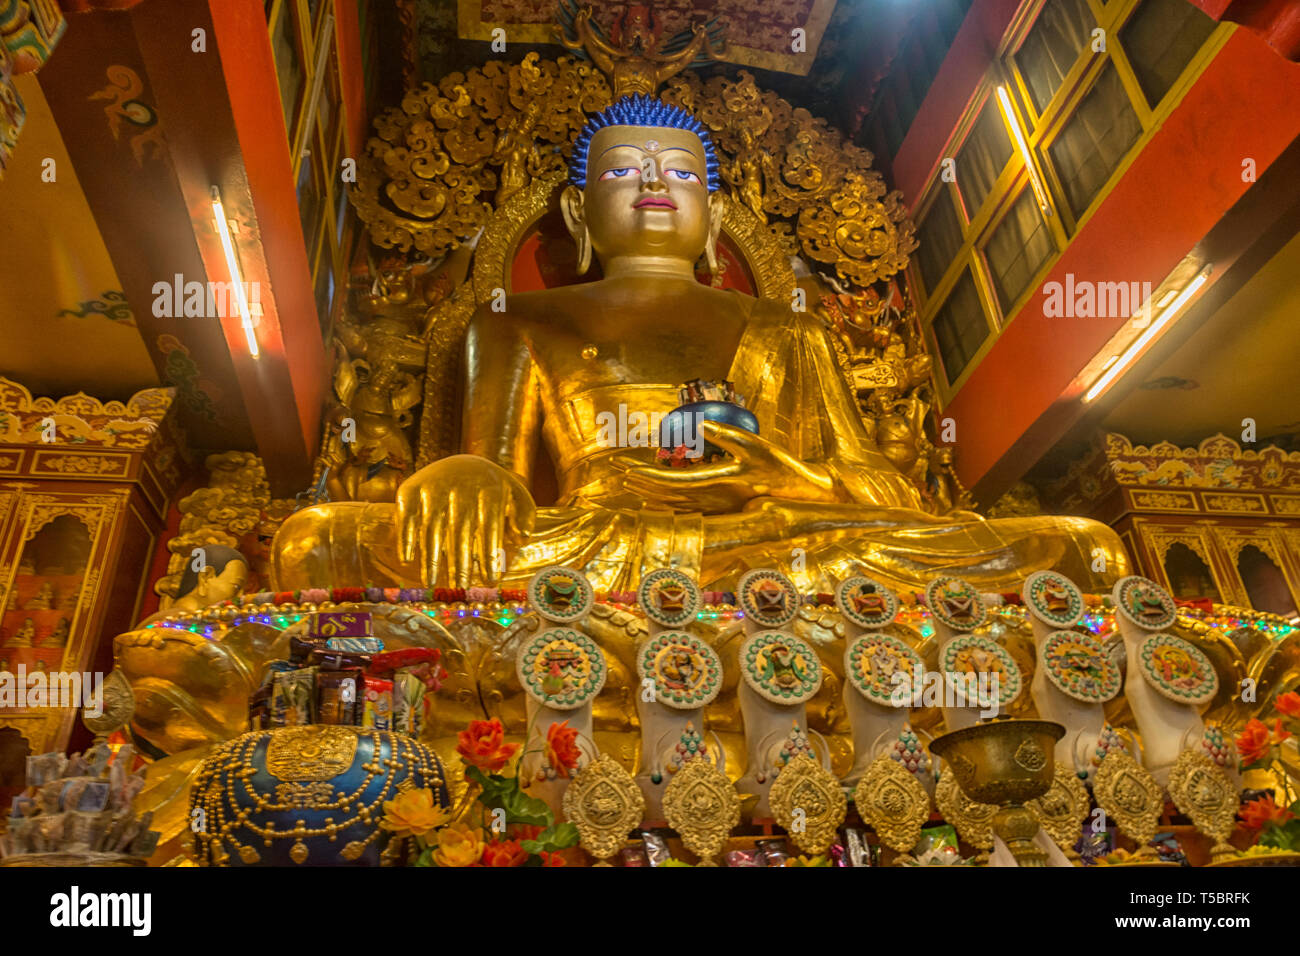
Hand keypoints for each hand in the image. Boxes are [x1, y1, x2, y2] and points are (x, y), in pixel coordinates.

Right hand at [396, 455, 535, 585]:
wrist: (460, 462)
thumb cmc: (491, 490)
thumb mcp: (515, 495)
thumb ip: (525, 514)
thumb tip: (522, 537)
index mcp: (489, 488)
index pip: (490, 527)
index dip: (489, 555)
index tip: (490, 581)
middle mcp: (460, 485)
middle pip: (460, 530)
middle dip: (460, 562)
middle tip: (461, 587)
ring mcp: (433, 486)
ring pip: (431, 527)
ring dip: (431, 558)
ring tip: (432, 583)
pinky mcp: (410, 489)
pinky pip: (406, 517)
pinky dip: (405, 538)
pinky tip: (407, 561)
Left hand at [613, 421, 835, 512]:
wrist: (801, 494)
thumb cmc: (779, 466)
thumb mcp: (755, 444)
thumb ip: (725, 434)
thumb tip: (698, 422)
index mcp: (716, 484)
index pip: (672, 482)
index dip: (646, 477)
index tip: (625, 468)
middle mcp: (711, 500)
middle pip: (665, 495)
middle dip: (639, 483)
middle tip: (616, 469)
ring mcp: (715, 506)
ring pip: (672, 503)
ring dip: (649, 493)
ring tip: (628, 481)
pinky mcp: (720, 508)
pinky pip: (684, 508)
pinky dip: (665, 503)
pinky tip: (653, 498)